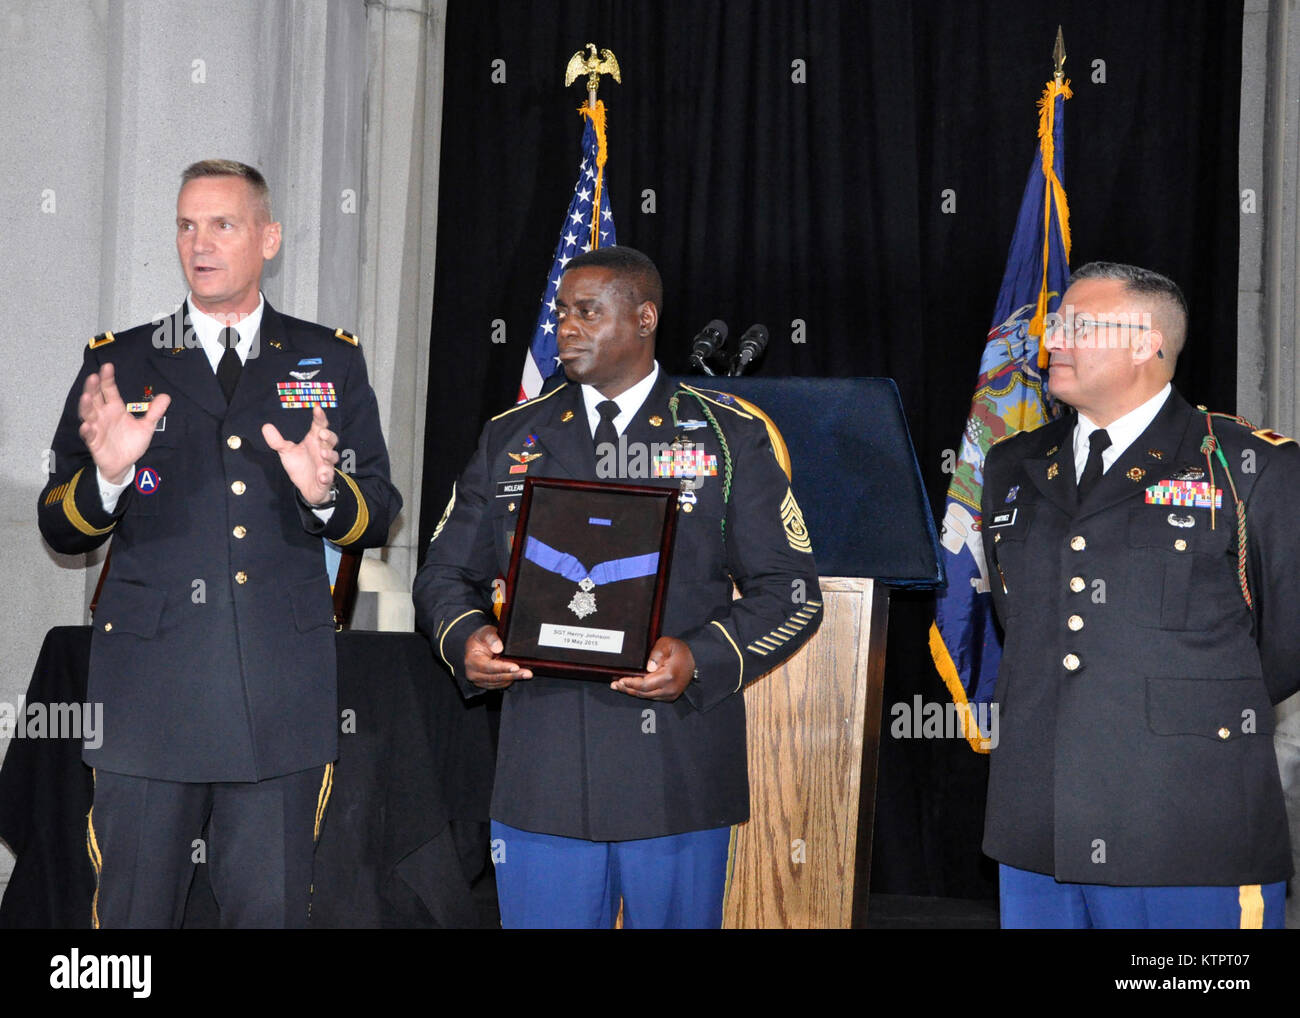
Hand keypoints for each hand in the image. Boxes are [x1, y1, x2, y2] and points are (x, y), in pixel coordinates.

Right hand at [77, 362, 170, 484]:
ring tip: (86, 397)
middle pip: (95, 398)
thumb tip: (166, 396)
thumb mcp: (146, 426)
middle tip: (93, 377)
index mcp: (115, 408)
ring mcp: (97, 428)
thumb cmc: (131, 443)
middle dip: (93, 388)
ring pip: (88, 414)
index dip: (108, 379)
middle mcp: (103, 415)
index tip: (108, 366)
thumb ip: (154, 412)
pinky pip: (88, 435)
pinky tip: (87, 425)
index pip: (109, 390)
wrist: (124, 464)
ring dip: (86, 406)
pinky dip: (87, 430)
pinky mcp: (94, 442)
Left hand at [263, 406, 338, 503]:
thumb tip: (265, 426)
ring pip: (333, 457)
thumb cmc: (300, 465)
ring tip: (323, 453)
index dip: (320, 417)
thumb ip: (277, 441)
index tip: (317, 408)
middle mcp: (323, 450)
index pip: (319, 425)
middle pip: (331, 439)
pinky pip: (328, 477)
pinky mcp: (326, 478)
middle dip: (329, 436)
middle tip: (322, 433)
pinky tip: (322, 476)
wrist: (307, 488)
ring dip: (329, 454)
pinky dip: (326, 476)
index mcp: (314, 440)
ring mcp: (326, 464)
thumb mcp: (286, 452)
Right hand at [465, 624, 532, 689]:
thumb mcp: (485, 632)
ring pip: (500, 682)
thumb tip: (498, 647)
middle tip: (527, 673)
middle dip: (513, 675)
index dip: (502, 667)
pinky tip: (519, 674)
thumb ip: (491, 638)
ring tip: (526, 673)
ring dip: (514, 678)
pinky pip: (500, 684)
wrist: (477, 646)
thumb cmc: (481, 639)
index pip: (488, 666)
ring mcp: (479, 680)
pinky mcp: (486, 684)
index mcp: (471, 660)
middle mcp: (473, 673)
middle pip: (495, 677)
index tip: (515, 667)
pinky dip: (510, 679)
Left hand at [610, 637, 694, 701]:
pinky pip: (652, 696)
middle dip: (627, 689)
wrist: (695, 659)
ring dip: (632, 692)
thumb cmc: (680, 650)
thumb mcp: (667, 644)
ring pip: (647, 697)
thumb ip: (656, 653)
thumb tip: (648, 667)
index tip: (619, 680)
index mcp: (668, 676)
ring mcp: (670, 694)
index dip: (630, 683)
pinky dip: (641, 693)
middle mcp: (669, 689)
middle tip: (614, 685)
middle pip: (643, 693)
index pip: (644, 684)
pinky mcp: (670, 696)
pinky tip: (632, 688)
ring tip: (619, 686)